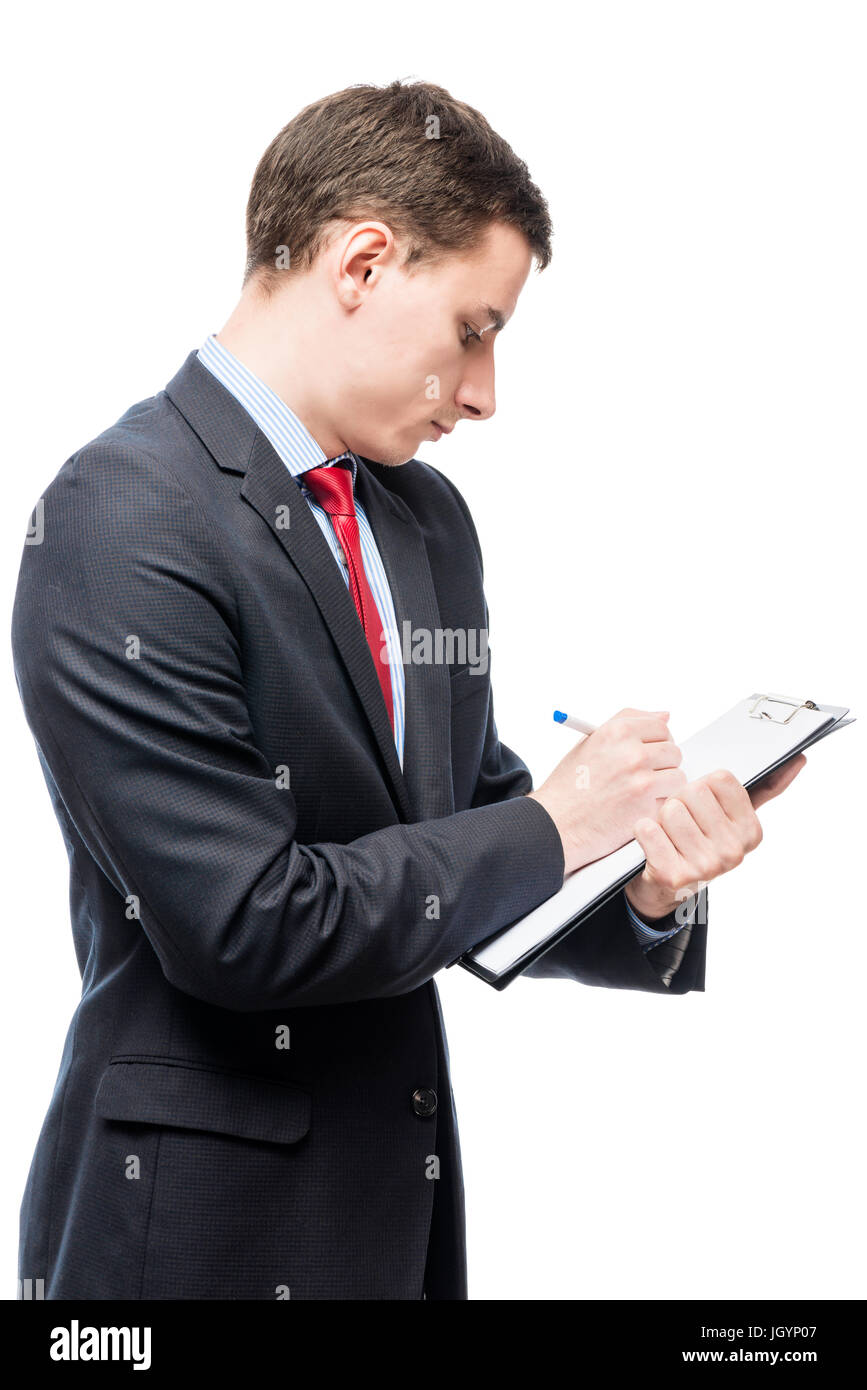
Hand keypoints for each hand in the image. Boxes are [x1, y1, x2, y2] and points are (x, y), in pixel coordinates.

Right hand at [528, 707, 686, 874]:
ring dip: (664, 787)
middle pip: (674, 752)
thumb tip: (665, 715)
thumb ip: (628, 723)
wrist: (555, 824)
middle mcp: (632, 753)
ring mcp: (642, 782)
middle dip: (662, 765)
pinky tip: (634, 809)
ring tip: (637, 794)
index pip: (662, 727)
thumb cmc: (569, 786)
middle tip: (641, 777)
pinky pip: (669, 802)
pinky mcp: (647, 809)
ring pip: (677, 777)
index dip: (657, 742)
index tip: (649, 752)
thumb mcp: (591, 742)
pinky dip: (657, 807)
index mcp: (618, 731)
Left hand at [624, 753, 806, 921]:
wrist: (670, 886)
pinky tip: (654, 843)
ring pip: (671, 809)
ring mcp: (706, 867)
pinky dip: (644, 831)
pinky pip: (649, 830)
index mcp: (752, 832)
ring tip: (669, 835)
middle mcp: (734, 852)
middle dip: (680, 800)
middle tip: (682, 823)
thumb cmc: (701, 840)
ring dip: (661, 817)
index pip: (720, 779)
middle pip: (693, 791)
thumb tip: (798, 758)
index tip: (703, 806)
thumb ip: (765, 787)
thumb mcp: (732, 816)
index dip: (703, 786)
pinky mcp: (674, 876)